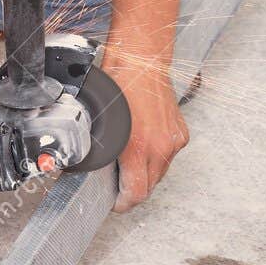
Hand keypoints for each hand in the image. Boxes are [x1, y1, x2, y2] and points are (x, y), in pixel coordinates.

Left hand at [101, 50, 187, 212]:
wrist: (143, 60)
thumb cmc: (120, 83)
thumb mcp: (99, 121)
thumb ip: (98, 151)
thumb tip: (85, 169)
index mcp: (138, 148)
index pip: (137, 194)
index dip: (123, 204)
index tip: (116, 203)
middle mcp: (160, 148)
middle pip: (149, 187)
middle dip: (133, 189)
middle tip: (118, 182)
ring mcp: (174, 141)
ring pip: (160, 173)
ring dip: (145, 173)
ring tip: (130, 160)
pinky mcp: (181, 134)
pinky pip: (168, 156)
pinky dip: (156, 156)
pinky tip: (144, 143)